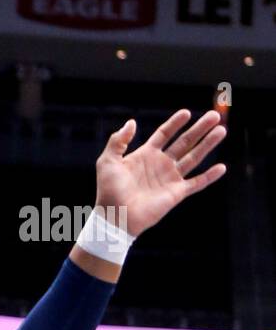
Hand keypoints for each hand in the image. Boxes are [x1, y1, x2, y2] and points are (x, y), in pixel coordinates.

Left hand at [94, 109, 225, 236]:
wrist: (115, 216)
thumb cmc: (108, 190)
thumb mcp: (107, 161)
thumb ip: (118, 141)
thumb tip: (132, 122)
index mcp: (145, 155)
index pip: (164, 134)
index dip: (175, 123)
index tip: (187, 113)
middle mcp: (160, 164)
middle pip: (184, 142)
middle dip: (199, 129)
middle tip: (214, 116)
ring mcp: (170, 178)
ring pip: (194, 157)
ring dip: (208, 144)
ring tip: (222, 130)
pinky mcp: (176, 193)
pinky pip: (197, 183)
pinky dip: (210, 176)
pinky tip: (222, 167)